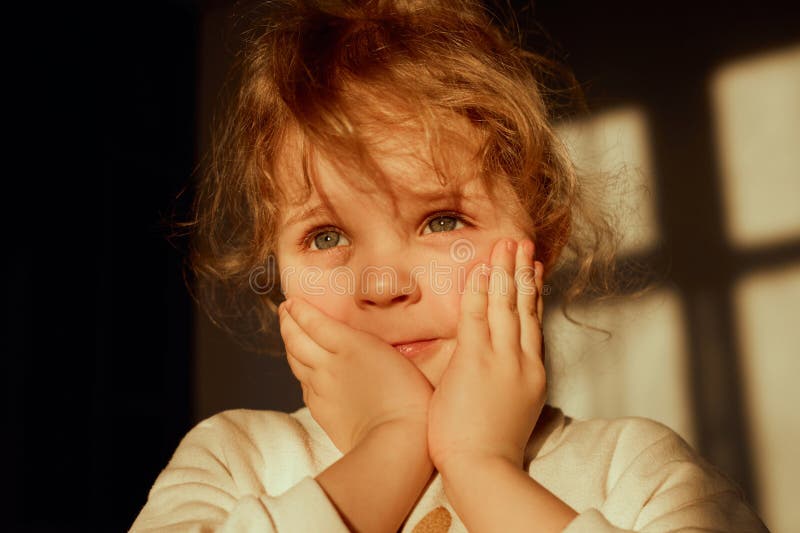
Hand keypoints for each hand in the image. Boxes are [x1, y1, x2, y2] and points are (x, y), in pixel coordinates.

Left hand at [278, 297, 432, 454]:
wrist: (394, 440)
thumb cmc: (410, 398)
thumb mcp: (397, 358)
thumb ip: (373, 347)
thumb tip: (359, 344)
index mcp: (351, 345)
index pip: (315, 322)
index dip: (300, 310)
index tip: (292, 301)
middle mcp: (329, 363)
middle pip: (297, 338)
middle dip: (288, 322)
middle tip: (284, 310)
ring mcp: (321, 388)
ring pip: (295, 360)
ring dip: (288, 342)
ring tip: (287, 330)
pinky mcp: (320, 409)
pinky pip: (303, 384)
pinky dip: (298, 370)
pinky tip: (301, 366)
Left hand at [427, 237, 546, 470]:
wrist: (484, 469)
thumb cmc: (489, 449)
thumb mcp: (508, 410)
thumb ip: (504, 384)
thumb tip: (492, 372)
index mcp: (532, 374)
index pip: (533, 324)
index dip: (533, 293)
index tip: (534, 269)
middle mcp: (522, 361)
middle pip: (525, 307)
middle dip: (522, 271)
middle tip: (522, 243)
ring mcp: (501, 360)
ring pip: (505, 304)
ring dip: (504, 270)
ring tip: (506, 244)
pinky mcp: (476, 362)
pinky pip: (476, 316)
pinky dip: (478, 291)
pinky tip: (479, 270)